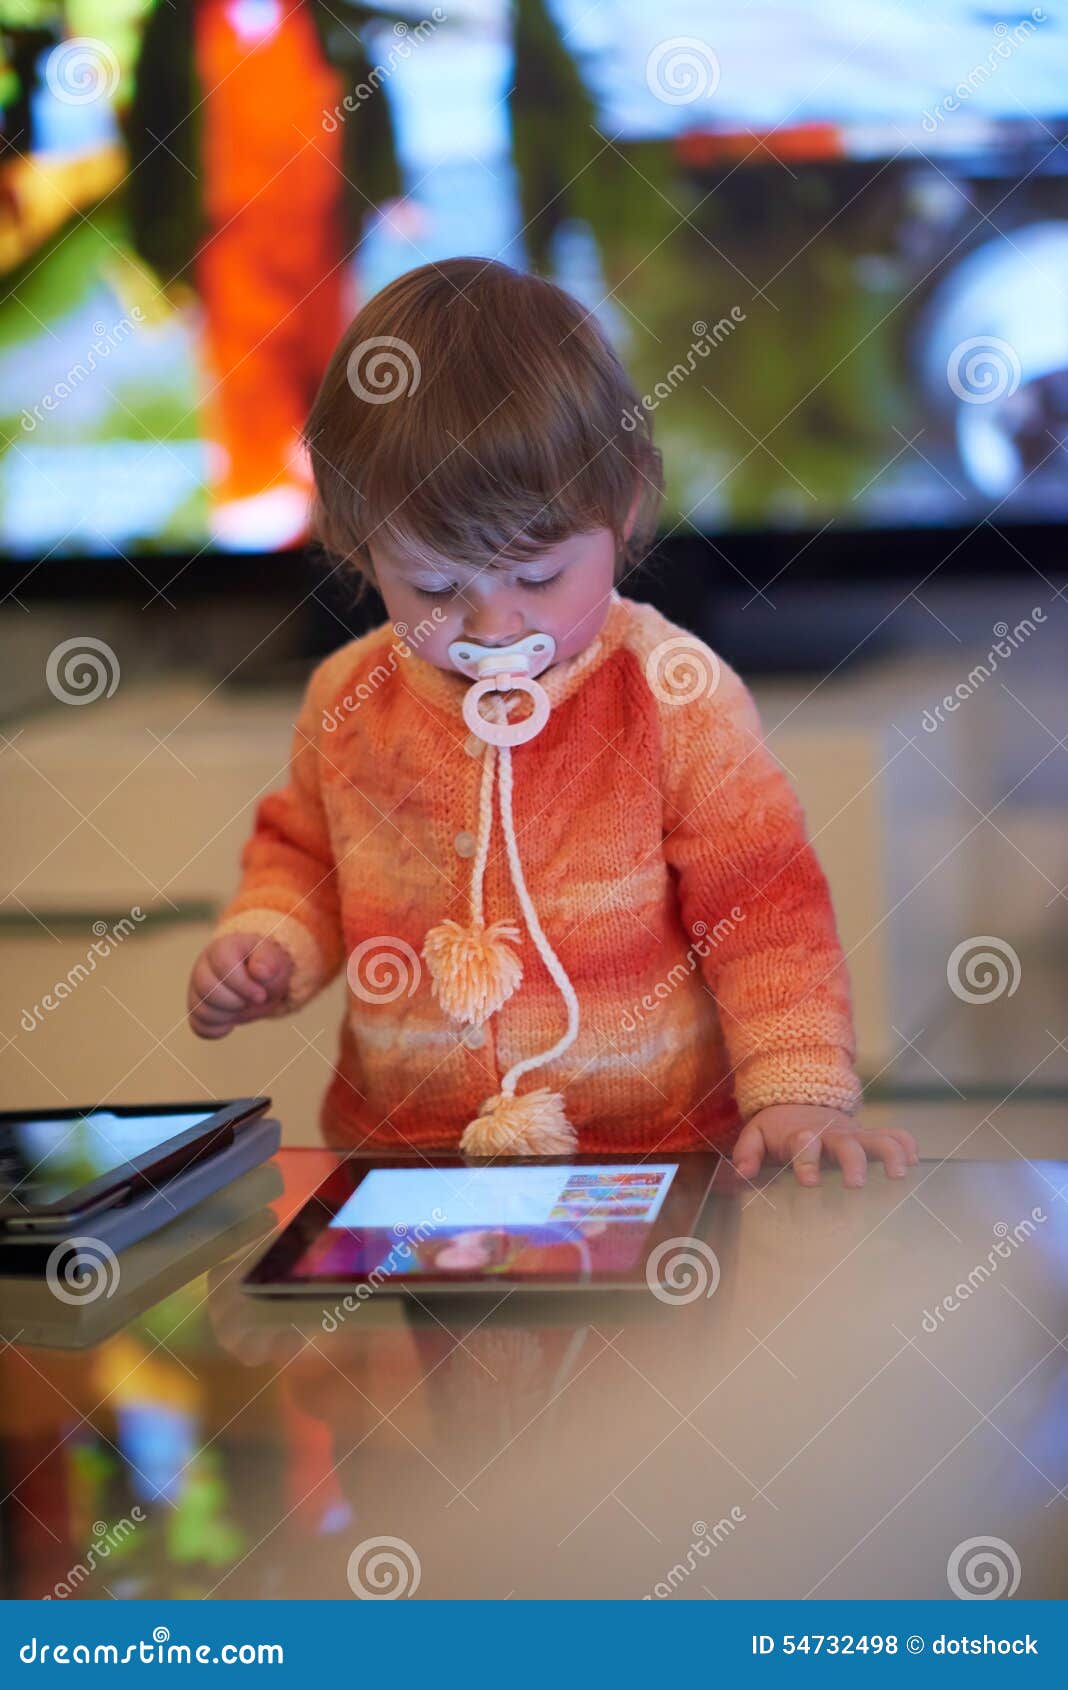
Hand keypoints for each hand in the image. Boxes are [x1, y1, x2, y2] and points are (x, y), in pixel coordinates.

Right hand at [187, 932, 293, 1039]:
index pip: (223, 966)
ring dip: (227, 1015)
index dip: (243, 985)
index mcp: (222, 948)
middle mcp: (204, 966)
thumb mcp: (274, 958)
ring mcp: (197, 988)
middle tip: (253, 1001)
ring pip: (199, 1008)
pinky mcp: (198, 1008)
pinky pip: (198, 1025)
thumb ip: (269, 960)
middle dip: (236, 1001)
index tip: (261, 995)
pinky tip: (230, 1023)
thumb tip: (260, 972)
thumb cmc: (266, 966)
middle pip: (207, 988)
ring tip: (243, 1007)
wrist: (261, 979)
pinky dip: (216, 1030)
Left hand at [731, 1103, 917, 1188]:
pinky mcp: (868, 1135)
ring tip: (901, 1174)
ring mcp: (853, 1134)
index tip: (809, 1181)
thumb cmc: (778, 1128)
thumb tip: (744, 1172)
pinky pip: (893, 1135)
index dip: (806, 1162)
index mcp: (802, 1135)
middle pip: (847, 1145)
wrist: (800, 1100)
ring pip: (878, 1138)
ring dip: (890, 1154)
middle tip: (857, 1184)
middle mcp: (831, 1135)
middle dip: (853, 1162)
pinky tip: (916, 1161)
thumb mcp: (756, 1134)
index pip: (804, 1146)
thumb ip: (748, 1152)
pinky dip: (906, 1144)